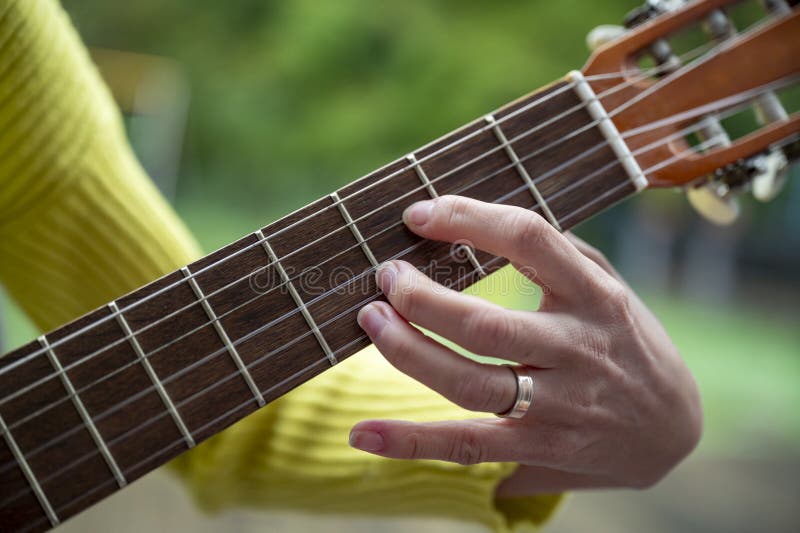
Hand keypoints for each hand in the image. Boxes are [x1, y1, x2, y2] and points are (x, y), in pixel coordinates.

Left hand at [350, 195, 701, 494]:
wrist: (674, 428)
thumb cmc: (628, 341)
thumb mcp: (612, 285)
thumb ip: (559, 253)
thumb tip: (485, 218)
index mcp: (594, 295)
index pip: (530, 241)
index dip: (469, 219)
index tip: (419, 214)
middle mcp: (577, 349)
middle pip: (487, 325)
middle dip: (424, 300)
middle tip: (385, 278)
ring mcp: (559, 404)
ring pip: (472, 385)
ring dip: (409, 355)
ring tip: (372, 324)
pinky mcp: (540, 447)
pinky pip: (468, 446)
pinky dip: (411, 443)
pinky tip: (363, 433)